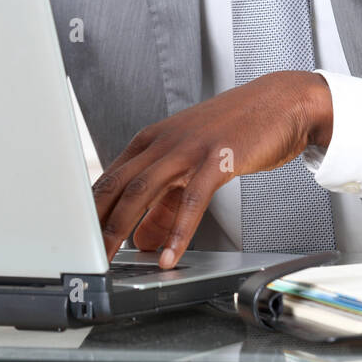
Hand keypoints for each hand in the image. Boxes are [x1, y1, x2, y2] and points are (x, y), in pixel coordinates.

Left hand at [92, 70, 332, 267]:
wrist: (282, 102)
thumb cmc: (239, 131)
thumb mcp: (194, 167)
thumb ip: (166, 205)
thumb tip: (142, 240)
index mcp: (154, 140)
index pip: (109, 178)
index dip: (89, 209)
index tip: (78, 238)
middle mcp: (164, 141)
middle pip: (117, 184)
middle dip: (96, 222)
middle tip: (85, 254)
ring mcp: (189, 148)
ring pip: (143, 189)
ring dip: (123, 226)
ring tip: (113, 258)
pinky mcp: (217, 159)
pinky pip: (192, 199)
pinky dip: (178, 231)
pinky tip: (170, 254)